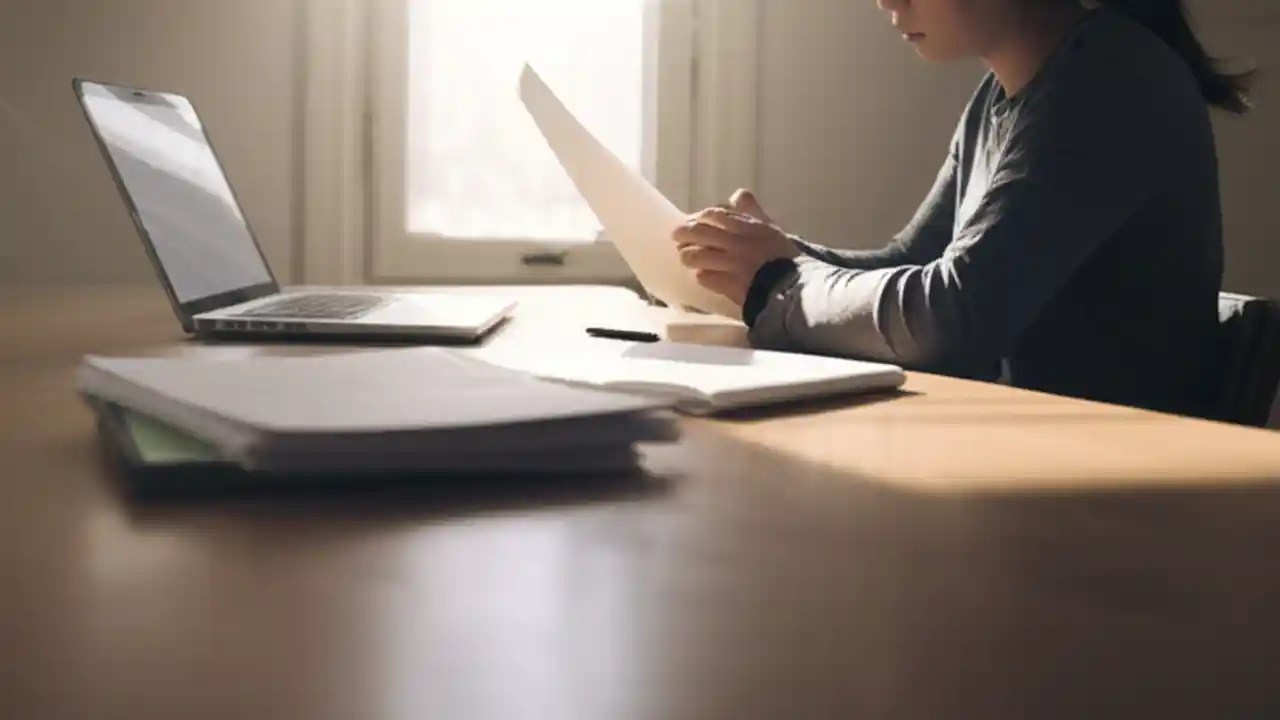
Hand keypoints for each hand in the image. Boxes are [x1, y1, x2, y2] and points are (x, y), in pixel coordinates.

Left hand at [673, 189, 799, 306]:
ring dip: (688, 256)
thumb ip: (752, 211)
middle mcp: (737, 242)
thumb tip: (737, 194)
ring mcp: (731, 264)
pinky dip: (702, 277)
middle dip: (683, 234)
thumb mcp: (770, 228)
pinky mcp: (730, 285)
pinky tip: (702, 277)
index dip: (698, 217)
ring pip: (697, 256)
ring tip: (685, 259)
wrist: (791, 287)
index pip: (714, 215)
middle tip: (676, 237)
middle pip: (699, 233)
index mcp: (747, 227)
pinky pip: (706, 278)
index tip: (691, 220)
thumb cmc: (782, 257)